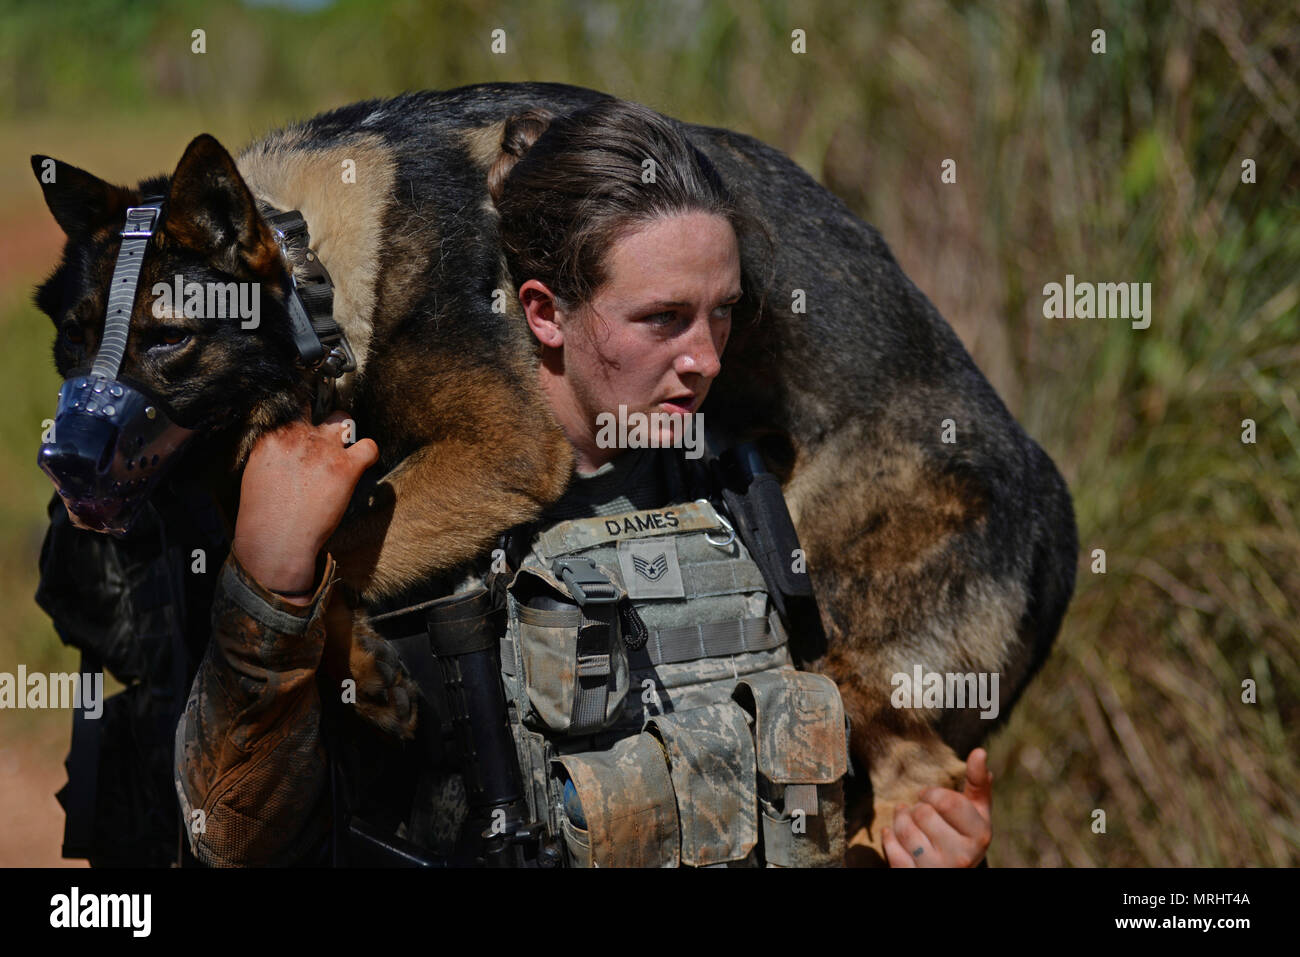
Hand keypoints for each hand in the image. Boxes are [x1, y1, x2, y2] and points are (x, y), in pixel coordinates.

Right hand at [231, 411, 378, 601]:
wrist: (276, 540)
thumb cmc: (263, 515)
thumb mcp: (255, 471)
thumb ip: (273, 451)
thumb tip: (286, 447)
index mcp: (271, 436)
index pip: (292, 406)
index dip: (302, 414)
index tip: (307, 421)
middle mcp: (297, 435)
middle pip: (318, 408)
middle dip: (324, 419)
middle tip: (326, 438)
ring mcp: (323, 449)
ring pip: (344, 419)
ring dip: (346, 432)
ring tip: (343, 449)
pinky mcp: (345, 467)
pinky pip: (368, 447)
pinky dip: (369, 453)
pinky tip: (362, 463)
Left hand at [882, 748, 992, 867]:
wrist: (955, 871)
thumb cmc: (964, 834)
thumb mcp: (977, 812)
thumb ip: (978, 783)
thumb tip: (980, 751)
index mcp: (980, 836)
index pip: (946, 801)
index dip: (932, 793)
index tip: (929, 795)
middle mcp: (961, 856)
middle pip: (923, 813)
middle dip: (918, 807)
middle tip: (922, 812)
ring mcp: (937, 869)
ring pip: (904, 829)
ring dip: (901, 818)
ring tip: (908, 819)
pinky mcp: (914, 876)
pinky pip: (892, 850)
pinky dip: (889, 837)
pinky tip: (893, 834)